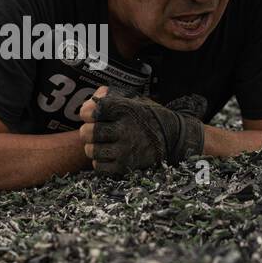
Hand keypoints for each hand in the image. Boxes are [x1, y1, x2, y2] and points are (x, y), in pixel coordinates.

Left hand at [78, 87, 204, 174]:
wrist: (174, 138)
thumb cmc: (149, 116)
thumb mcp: (134, 100)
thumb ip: (111, 96)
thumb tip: (93, 98)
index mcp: (124, 109)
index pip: (90, 111)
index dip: (87, 113)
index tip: (92, 115)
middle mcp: (124, 129)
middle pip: (87, 132)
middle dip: (88, 131)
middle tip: (95, 131)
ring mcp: (125, 149)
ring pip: (91, 151)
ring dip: (93, 148)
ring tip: (102, 144)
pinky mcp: (126, 166)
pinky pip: (99, 166)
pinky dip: (100, 162)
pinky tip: (109, 155)